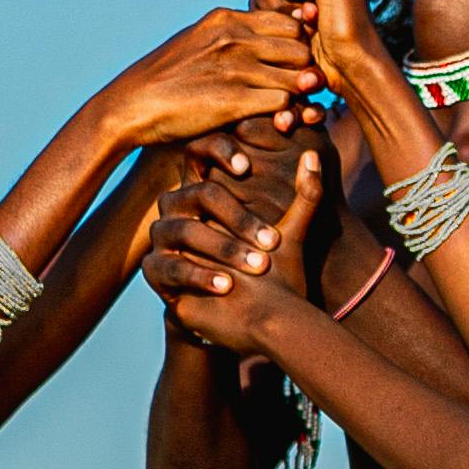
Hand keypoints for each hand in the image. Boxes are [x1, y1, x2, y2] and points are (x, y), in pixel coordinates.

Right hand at [103, 9, 314, 154]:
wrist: (130, 106)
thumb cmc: (164, 78)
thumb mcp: (197, 42)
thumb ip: (229, 36)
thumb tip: (260, 37)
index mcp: (225, 19)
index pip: (289, 21)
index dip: (297, 45)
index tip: (292, 65)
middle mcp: (234, 38)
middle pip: (300, 46)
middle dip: (303, 69)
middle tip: (300, 88)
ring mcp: (234, 68)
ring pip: (297, 74)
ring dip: (299, 93)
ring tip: (294, 107)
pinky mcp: (233, 101)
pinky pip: (283, 102)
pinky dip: (286, 113)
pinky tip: (279, 122)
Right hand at [148, 140, 320, 327]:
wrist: (252, 318)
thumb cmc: (271, 269)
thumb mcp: (291, 233)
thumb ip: (306, 195)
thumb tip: (313, 156)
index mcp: (205, 190)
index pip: (199, 151)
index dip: (219, 151)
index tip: (246, 168)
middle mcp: (177, 210)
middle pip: (198, 195)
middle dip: (237, 218)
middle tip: (271, 243)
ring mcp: (162, 240)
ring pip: (184, 230)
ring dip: (223, 247)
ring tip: (257, 266)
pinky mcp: (155, 271)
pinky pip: (170, 267)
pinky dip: (199, 275)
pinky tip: (226, 285)